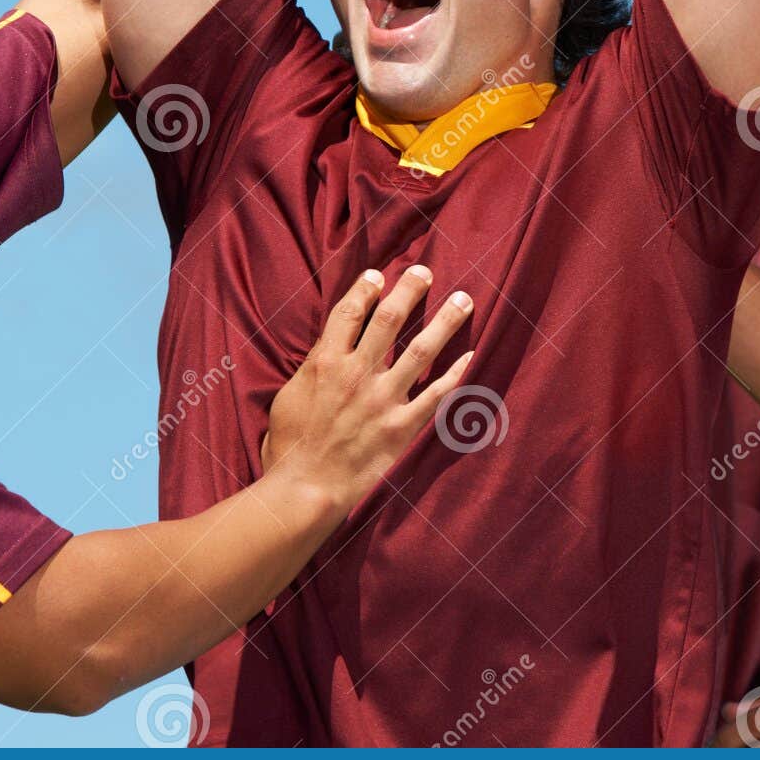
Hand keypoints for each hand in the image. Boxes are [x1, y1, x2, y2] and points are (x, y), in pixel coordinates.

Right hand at [262, 267, 474, 510]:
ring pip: (421, 349)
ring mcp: (383, 400)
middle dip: (410, 290)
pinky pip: (435, 396)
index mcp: (327, 362)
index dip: (366, 289)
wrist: (306, 488)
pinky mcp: (402, 427)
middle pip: (390, 320)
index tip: (380, 274)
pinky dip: (455, 375)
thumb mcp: (289, 395)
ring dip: (445, 321)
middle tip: (425, 271)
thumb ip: (311, 365)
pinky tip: (471, 356)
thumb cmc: (290, 445)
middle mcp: (358, 374)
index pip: (350, 313)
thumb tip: (328, 343)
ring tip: (463, 300)